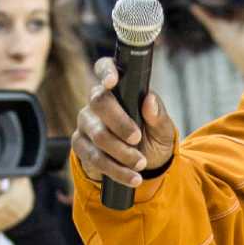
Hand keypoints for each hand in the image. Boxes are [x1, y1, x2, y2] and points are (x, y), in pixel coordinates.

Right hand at [74, 57, 178, 188]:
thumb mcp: (163, 131)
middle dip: (119, 122)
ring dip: (121, 152)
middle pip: (99, 102)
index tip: (112, 81)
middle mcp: (97, 103)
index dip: (106, 71)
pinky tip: (131, 177)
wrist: (143, 168)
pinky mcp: (81, 146)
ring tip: (140, 163)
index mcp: (118, 89)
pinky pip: (94, 157)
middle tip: (136, 138)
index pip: (104, 67)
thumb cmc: (152, 140)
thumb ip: (158, 116)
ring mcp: (86, 124)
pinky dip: (116, 169)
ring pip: (97, 134)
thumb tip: (150, 100)